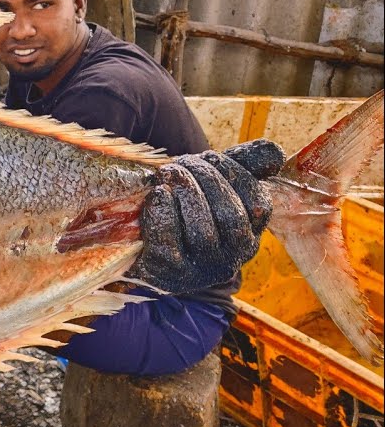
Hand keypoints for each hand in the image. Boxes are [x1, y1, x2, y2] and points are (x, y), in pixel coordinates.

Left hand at [133, 139, 282, 293]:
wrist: (151, 249)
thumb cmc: (189, 208)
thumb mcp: (218, 184)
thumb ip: (246, 166)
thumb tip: (275, 152)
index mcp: (251, 233)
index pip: (257, 204)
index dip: (235, 175)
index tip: (210, 156)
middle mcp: (232, 256)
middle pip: (231, 217)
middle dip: (207, 180)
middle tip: (183, 161)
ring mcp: (202, 269)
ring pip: (203, 232)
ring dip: (186, 194)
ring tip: (169, 172)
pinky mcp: (170, 273)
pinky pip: (169, 243)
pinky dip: (165, 213)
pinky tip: (159, 193)